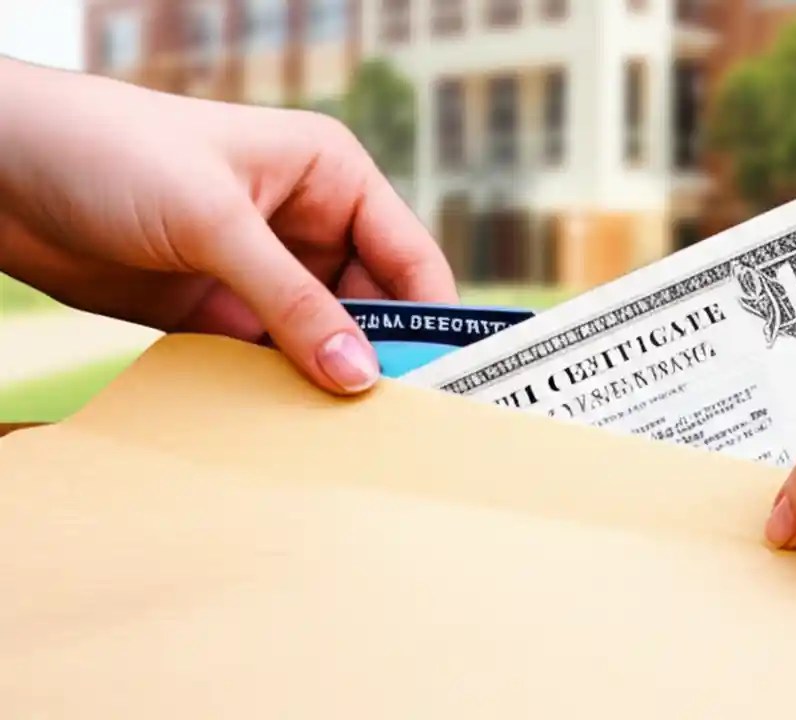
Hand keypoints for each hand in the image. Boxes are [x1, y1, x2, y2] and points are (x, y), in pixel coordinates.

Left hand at [0, 58, 455, 393]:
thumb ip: (291, 303)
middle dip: (382, 357)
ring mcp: (262, 272)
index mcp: (331, 178)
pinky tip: (288, 424)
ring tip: (345, 433)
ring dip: (329, 380)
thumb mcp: (215, 222)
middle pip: (374, 306)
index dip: (431, 317)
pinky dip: (280, 390)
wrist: (3, 170)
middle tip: (395, 423)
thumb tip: (358, 376)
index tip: (445, 382)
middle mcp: (307, 225)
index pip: (408, 256)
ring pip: (324, 339)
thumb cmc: (113, 152)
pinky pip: (268, 359)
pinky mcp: (218, 310)